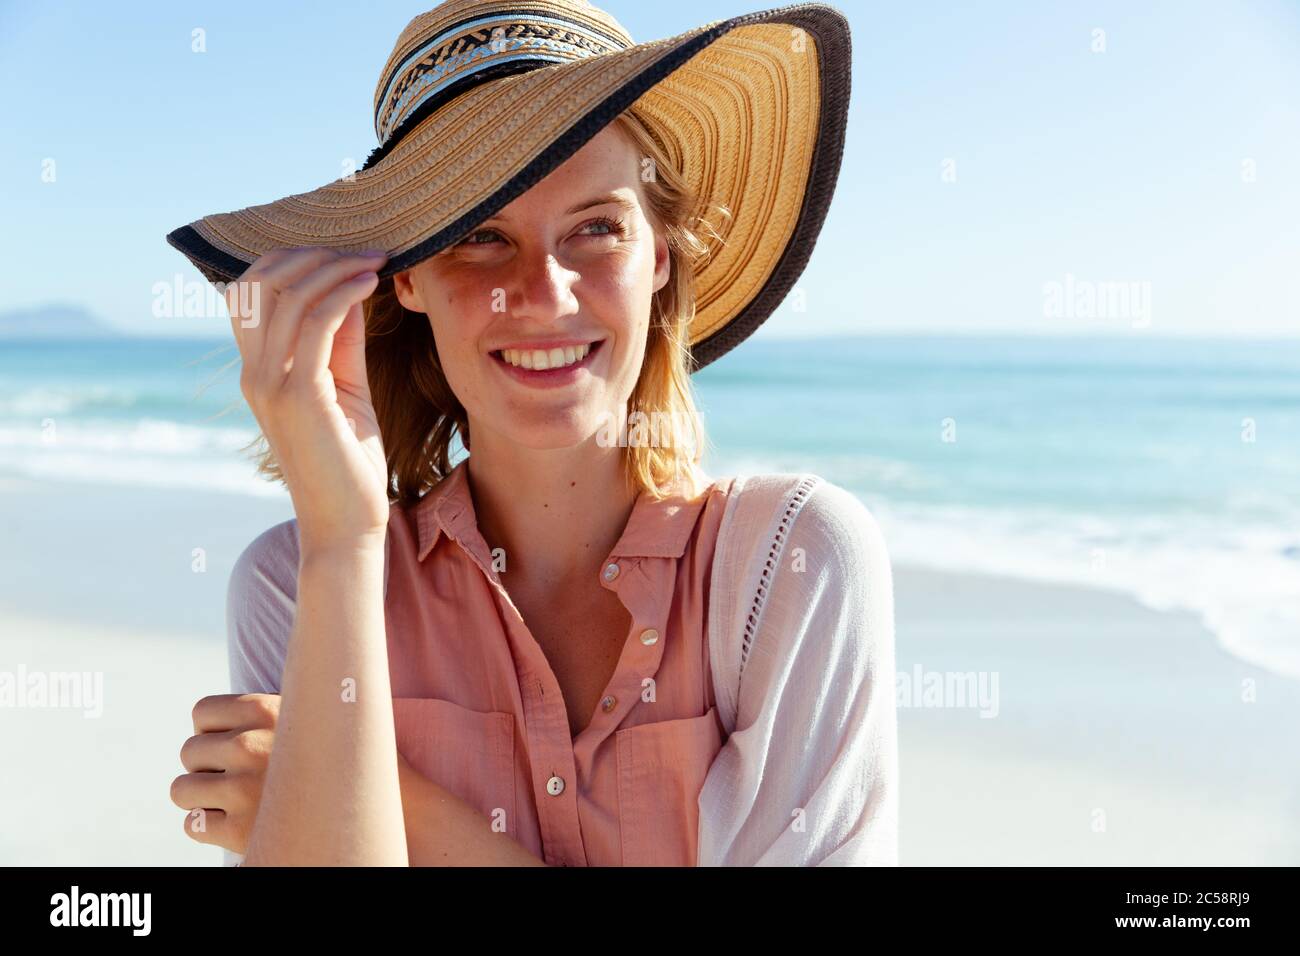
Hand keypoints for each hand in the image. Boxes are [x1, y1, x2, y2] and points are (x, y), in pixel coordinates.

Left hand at [171, 693, 544, 863]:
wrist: (391, 813)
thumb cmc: (359, 761)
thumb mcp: (329, 712)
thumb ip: (292, 700)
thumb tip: (282, 670)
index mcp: (269, 710)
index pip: (201, 712)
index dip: (210, 731)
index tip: (226, 744)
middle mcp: (252, 745)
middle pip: (189, 751)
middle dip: (205, 767)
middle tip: (232, 778)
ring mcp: (244, 789)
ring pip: (181, 789)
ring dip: (200, 798)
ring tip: (229, 802)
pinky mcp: (241, 831)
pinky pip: (193, 825)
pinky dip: (206, 827)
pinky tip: (235, 825)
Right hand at [227, 246, 389, 553]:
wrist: (347, 524)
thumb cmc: (349, 461)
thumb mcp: (346, 388)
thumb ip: (342, 341)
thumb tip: (351, 288)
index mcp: (256, 370)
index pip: (249, 291)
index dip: (290, 259)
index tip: (341, 252)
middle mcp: (254, 373)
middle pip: (262, 281)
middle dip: (313, 254)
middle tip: (362, 249)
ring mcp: (271, 384)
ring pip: (289, 295)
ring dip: (336, 267)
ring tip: (374, 261)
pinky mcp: (299, 396)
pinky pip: (316, 323)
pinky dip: (343, 292)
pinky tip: (370, 283)